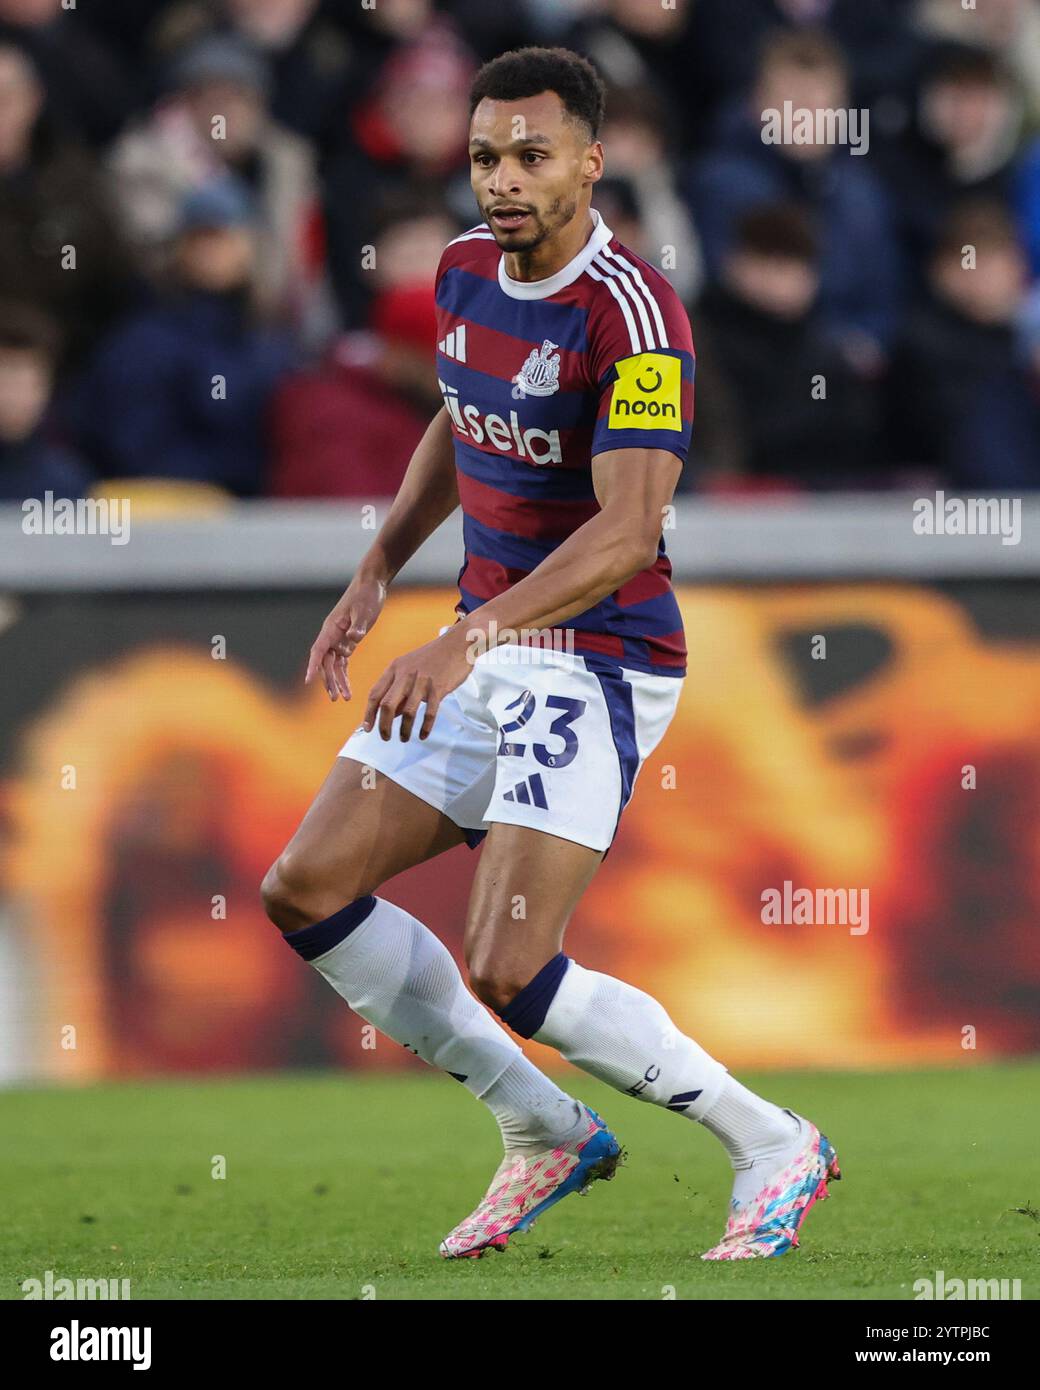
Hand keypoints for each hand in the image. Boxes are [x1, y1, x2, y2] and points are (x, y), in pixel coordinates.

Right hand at [305, 573, 386, 700]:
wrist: (371, 584)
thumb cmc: (366, 595)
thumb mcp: (365, 611)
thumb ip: (359, 626)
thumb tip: (353, 639)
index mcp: (331, 628)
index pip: (318, 650)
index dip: (313, 666)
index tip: (308, 680)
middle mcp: (332, 635)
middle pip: (325, 662)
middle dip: (328, 681)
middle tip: (335, 698)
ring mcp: (338, 638)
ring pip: (333, 665)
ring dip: (337, 681)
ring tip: (344, 698)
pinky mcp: (348, 640)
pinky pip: (342, 661)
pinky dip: (344, 674)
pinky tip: (347, 687)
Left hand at [363, 627, 472, 740]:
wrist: (457, 644)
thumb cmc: (433, 658)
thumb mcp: (410, 668)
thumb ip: (399, 688)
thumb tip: (391, 713)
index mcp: (395, 669)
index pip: (375, 694)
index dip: (369, 713)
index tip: (367, 728)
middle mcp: (405, 675)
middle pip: (387, 705)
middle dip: (383, 725)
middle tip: (385, 738)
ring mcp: (422, 681)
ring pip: (407, 712)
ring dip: (404, 730)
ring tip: (404, 739)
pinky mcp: (438, 688)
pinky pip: (429, 712)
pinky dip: (425, 727)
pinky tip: (423, 735)